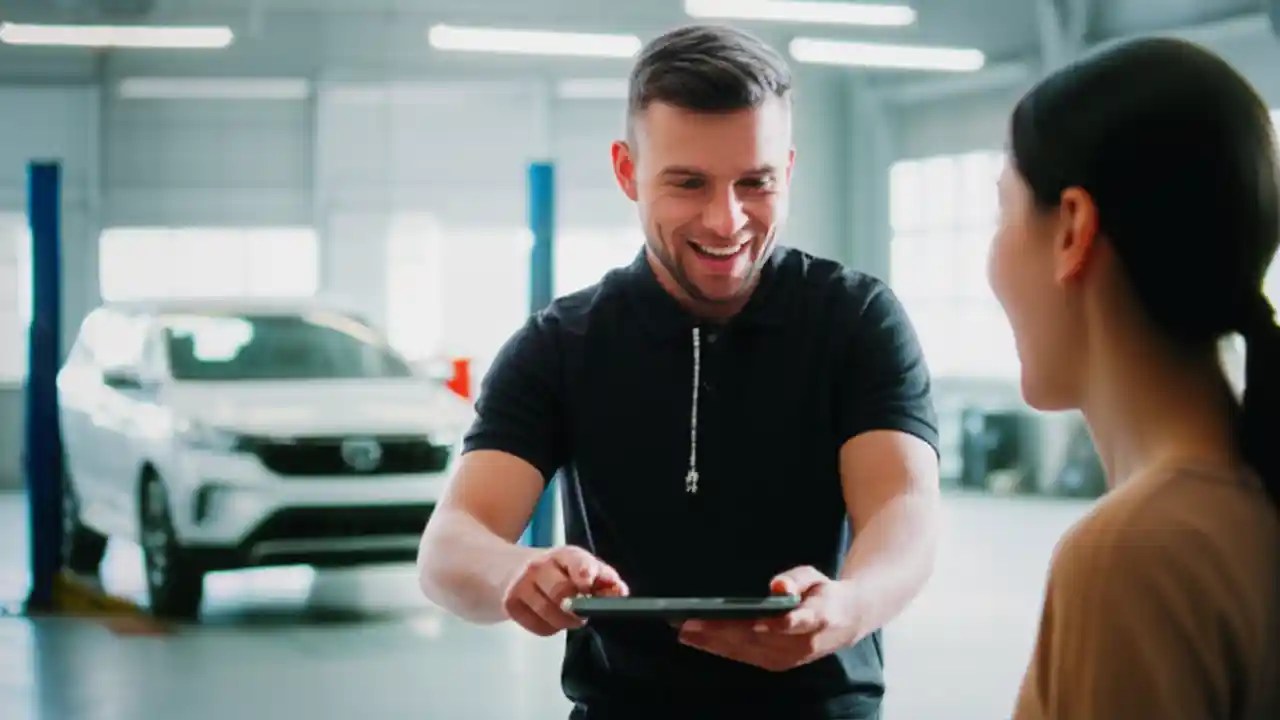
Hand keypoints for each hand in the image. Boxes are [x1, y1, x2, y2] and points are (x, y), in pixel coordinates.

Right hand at [501, 545, 628, 636]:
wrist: (503, 568)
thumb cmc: (551, 570)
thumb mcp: (576, 566)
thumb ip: (602, 578)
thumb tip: (621, 592)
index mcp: (563, 554)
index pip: (575, 560)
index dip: (584, 571)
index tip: (588, 583)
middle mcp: (540, 566)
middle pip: (562, 592)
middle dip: (578, 608)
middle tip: (583, 612)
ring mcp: (521, 585)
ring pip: (550, 613)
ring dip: (565, 622)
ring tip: (568, 616)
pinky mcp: (510, 604)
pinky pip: (538, 627)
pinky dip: (549, 628)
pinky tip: (549, 618)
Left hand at [678, 566, 860, 671]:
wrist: (846, 623)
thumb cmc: (823, 593)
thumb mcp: (816, 576)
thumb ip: (797, 579)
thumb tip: (778, 586)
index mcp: (819, 618)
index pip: (799, 623)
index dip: (779, 624)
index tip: (757, 622)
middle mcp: (802, 644)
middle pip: (761, 639)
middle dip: (723, 632)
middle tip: (690, 623)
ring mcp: (789, 658)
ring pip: (748, 651)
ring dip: (714, 643)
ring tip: (685, 632)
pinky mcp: (778, 664)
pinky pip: (746, 657)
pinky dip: (721, 649)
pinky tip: (699, 640)